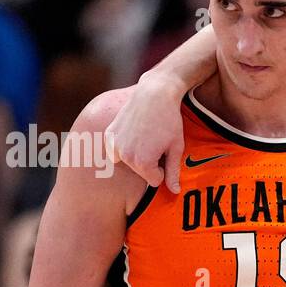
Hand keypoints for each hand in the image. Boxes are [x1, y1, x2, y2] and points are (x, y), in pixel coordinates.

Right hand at [104, 71, 188, 192]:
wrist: (154, 94)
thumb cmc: (169, 121)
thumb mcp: (176, 148)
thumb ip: (173, 172)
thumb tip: (175, 192)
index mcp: (143, 163)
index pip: (155, 181)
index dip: (163, 168)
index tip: (165, 152)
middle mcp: (125, 156)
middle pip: (141, 172)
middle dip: (150, 162)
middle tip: (155, 141)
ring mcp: (114, 145)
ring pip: (128, 162)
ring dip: (137, 155)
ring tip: (145, 137)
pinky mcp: (109, 135)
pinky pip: (116, 151)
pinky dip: (124, 146)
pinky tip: (134, 132)